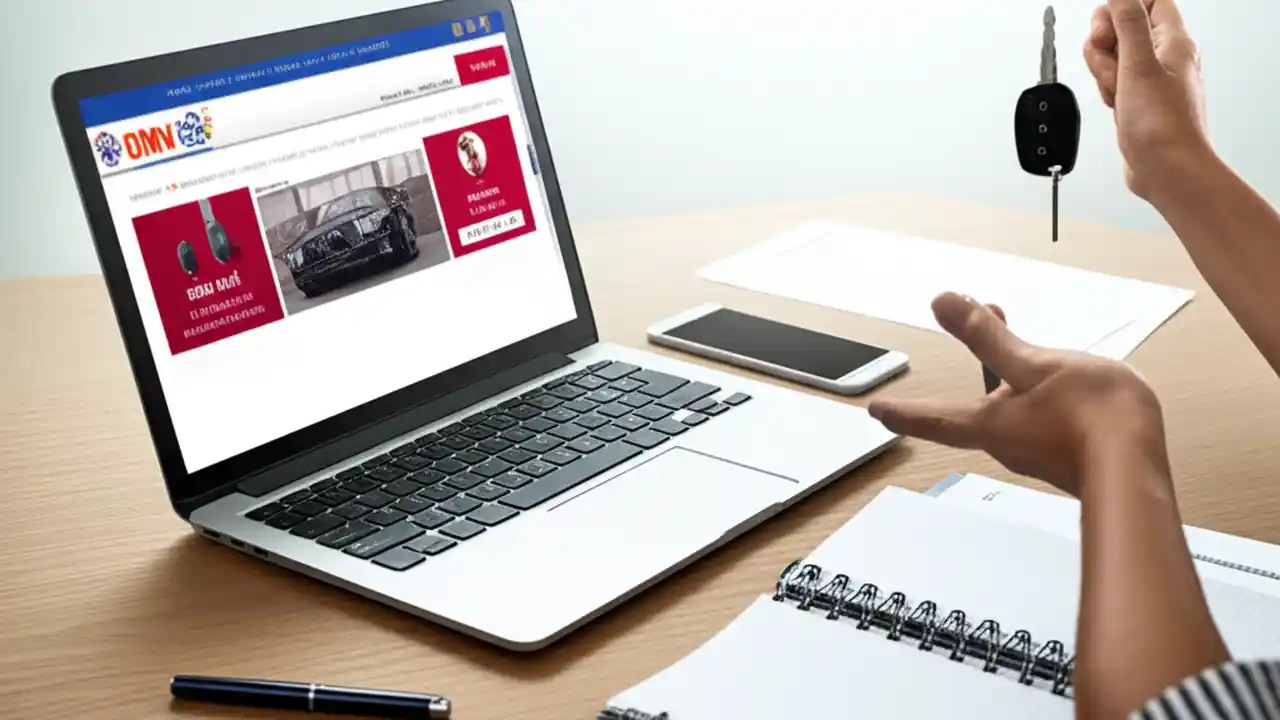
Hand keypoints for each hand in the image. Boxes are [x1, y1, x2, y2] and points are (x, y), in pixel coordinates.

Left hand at [867, 293, 1169, 496]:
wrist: (1141, 469)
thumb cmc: (1093, 418)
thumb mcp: (1034, 363)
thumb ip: (987, 336)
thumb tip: (943, 304)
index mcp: (989, 424)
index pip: (933, 417)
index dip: (902, 411)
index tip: (877, 410)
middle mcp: (1008, 445)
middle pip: (980, 404)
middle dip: (984, 360)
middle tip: (986, 318)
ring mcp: (1039, 454)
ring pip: (1016, 408)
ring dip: (1016, 371)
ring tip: (1031, 340)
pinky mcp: (1068, 456)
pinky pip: (1044, 418)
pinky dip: (1043, 390)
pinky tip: (1069, 381)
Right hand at [1084, 0, 1210, 199]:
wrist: (1166, 170)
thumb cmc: (1162, 126)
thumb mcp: (1138, 65)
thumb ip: (1127, 23)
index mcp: (1173, 41)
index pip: (1151, 1)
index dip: (1122, 7)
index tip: (1108, 25)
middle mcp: (1164, 57)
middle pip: (1123, 27)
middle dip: (1104, 43)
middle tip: (1111, 63)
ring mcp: (1150, 79)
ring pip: (1113, 56)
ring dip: (1104, 71)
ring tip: (1117, 92)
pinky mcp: (1137, 99)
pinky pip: (1114, 81)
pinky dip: (1108, 90)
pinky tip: (1116, 105)